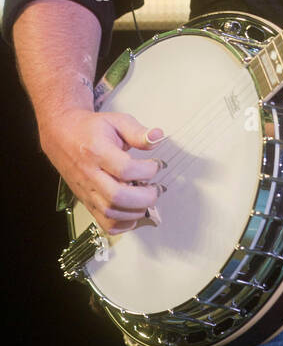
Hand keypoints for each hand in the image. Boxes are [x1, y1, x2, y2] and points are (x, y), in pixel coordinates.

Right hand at [40, 109, 166, 235]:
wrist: (61, 135)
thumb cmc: (89, 129)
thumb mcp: (116, 120)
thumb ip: (137, 131)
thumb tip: (157, 138)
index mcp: (96, 151)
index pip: (125, 169)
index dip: (147, 170)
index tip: (156, 166)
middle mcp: (89, 174)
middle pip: (117, 196)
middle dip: (144, 197)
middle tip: (155, 189)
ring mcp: (87, 190)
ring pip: (110, 213)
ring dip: (135, 211)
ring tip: (146, 199)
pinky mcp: (86, 201)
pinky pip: (104, 223)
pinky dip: (123, 224)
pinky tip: (133, 213)